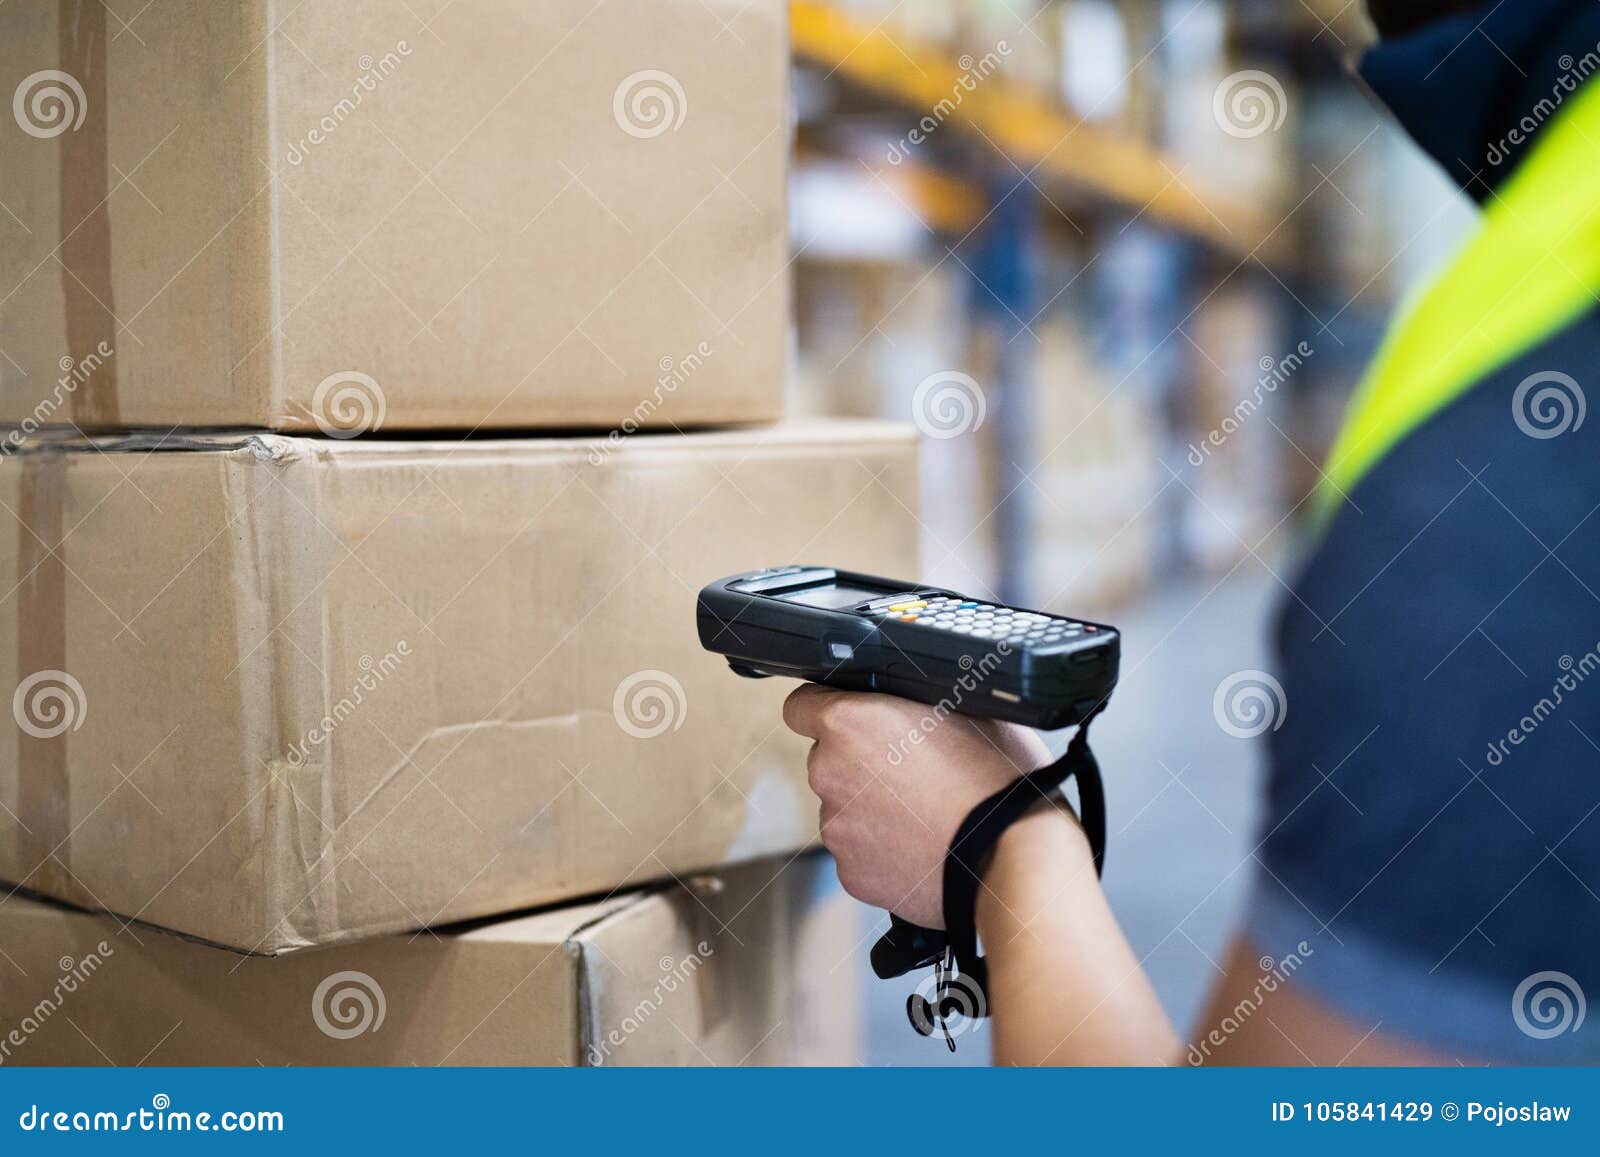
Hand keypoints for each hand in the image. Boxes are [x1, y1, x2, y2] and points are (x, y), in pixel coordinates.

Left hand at [782, 684, 1052, 927]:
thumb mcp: (964, 707)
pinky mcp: (852, 874)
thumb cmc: (997, 778)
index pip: (801, 706)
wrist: (1013, 858)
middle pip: (828, 760)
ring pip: (844, 808)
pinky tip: (923, 845)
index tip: (850, 718)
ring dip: (872, 808)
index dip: (826, 708)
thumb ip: (913, 699)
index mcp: (848, 723)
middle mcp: (829, 774)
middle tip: (911, 769)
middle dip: (859, 762)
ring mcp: (837, 828)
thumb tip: (905, 697)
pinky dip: (882, 849)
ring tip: (925, 813)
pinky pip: (859, 852)